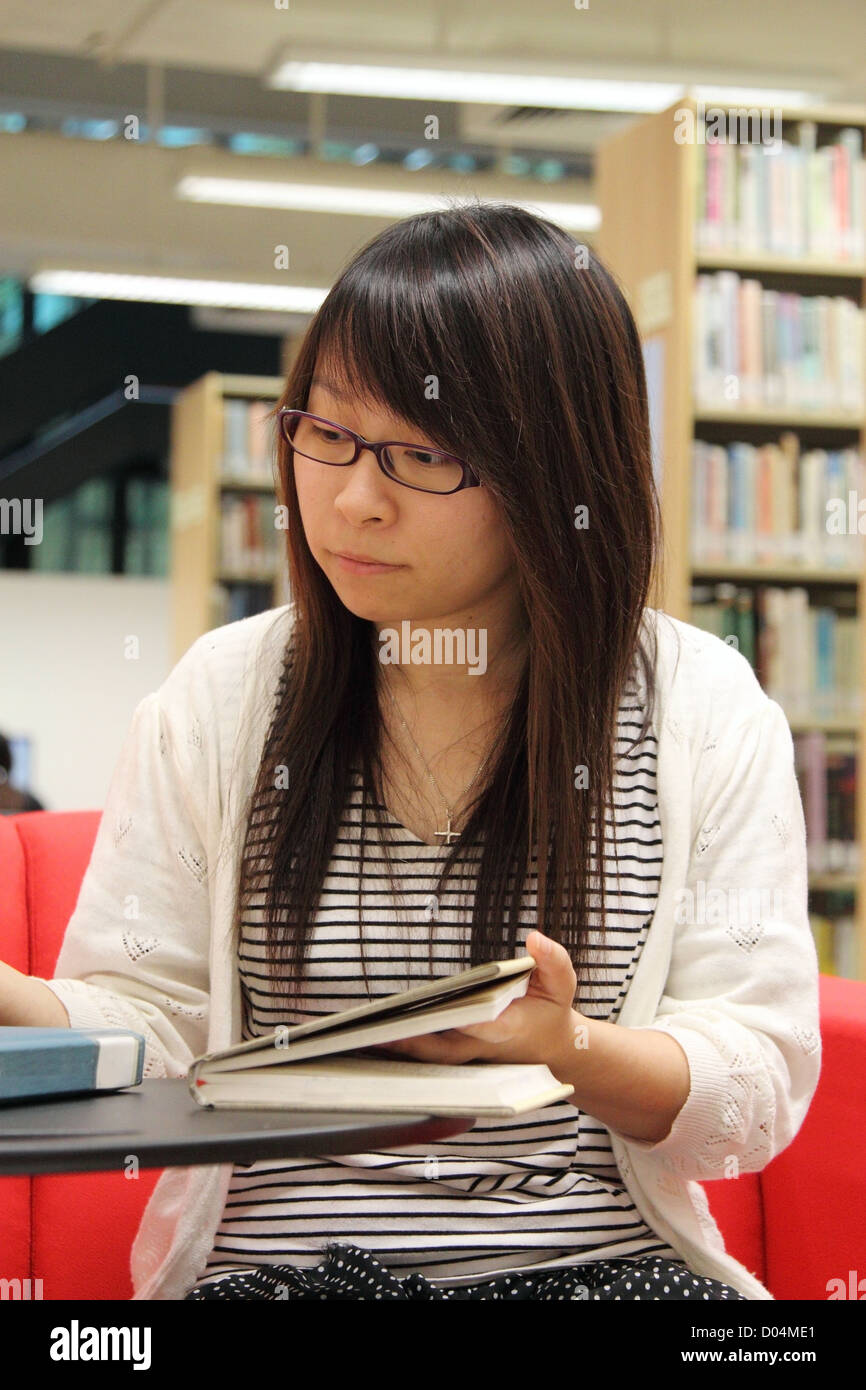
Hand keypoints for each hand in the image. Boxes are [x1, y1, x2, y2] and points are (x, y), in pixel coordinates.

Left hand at [370, 930, 581, 1067]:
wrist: (553, 1052)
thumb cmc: (551, 1012)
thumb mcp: (562, 984)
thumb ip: (553, 961)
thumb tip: (535, 938)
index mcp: (510, 1029)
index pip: (486, 1026)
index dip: (467, 1021)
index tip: (447, 1014)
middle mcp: (483, 1049)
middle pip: (445, 1051)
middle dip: (414, 1041)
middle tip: (379, 1030)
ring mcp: (468, 1059)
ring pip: (430, 1059)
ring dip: (399, 1047)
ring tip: (363, 1032)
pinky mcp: (456, 1060)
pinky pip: (425, 1060)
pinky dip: (402, 1049)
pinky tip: (373, 1036)